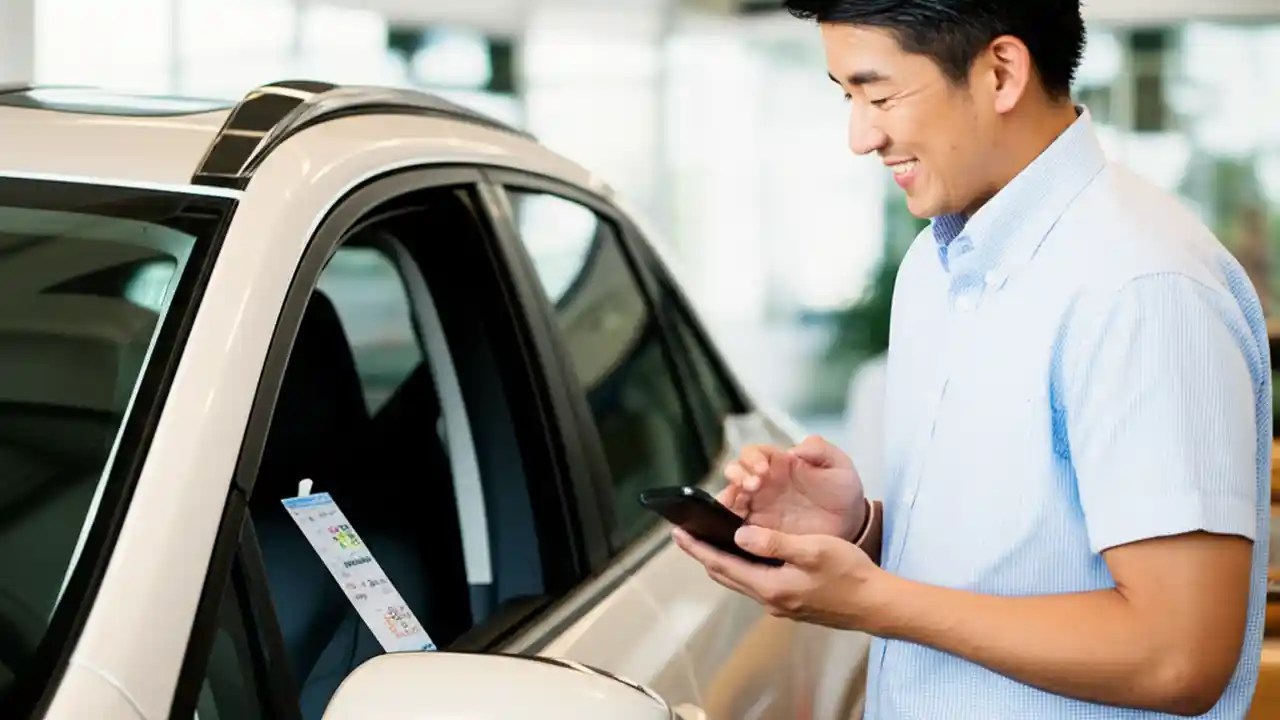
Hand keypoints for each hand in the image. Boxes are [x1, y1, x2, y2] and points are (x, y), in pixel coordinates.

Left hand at [671, 523, 884, 631]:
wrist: (877, 604)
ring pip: (741, 580)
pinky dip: (744, 567)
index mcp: (770, 586)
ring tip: (711, 540)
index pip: (722, 565)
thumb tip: (738, 536)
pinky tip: (749, 555)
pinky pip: (758, 583)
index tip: (678, 533)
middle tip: (687, 534)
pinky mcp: (793, 603)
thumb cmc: (849, 574)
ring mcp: (782, 604)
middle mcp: (770, 600)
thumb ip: (773, 542)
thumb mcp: (812, 549)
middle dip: (704, 554)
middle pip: (726, 575)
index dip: (698, 548)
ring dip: (724, 561)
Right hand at [720, 436, 866, 540]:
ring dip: (728, 500)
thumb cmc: (842, 490)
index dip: (752, 459)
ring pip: (730, 499)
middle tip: (752, 486)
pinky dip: (729, 525)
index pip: (753, 453)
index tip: (763, 470)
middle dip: (737, 476)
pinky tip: (734, 529)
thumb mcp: (838, 465)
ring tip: (736, 507)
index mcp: (778, 463)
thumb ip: (820, 450)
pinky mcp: (759, 530)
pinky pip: (737, 526)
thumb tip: (795, 449)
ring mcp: (758, 506)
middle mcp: (762, 483)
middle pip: (734, 473)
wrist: (851, 524)